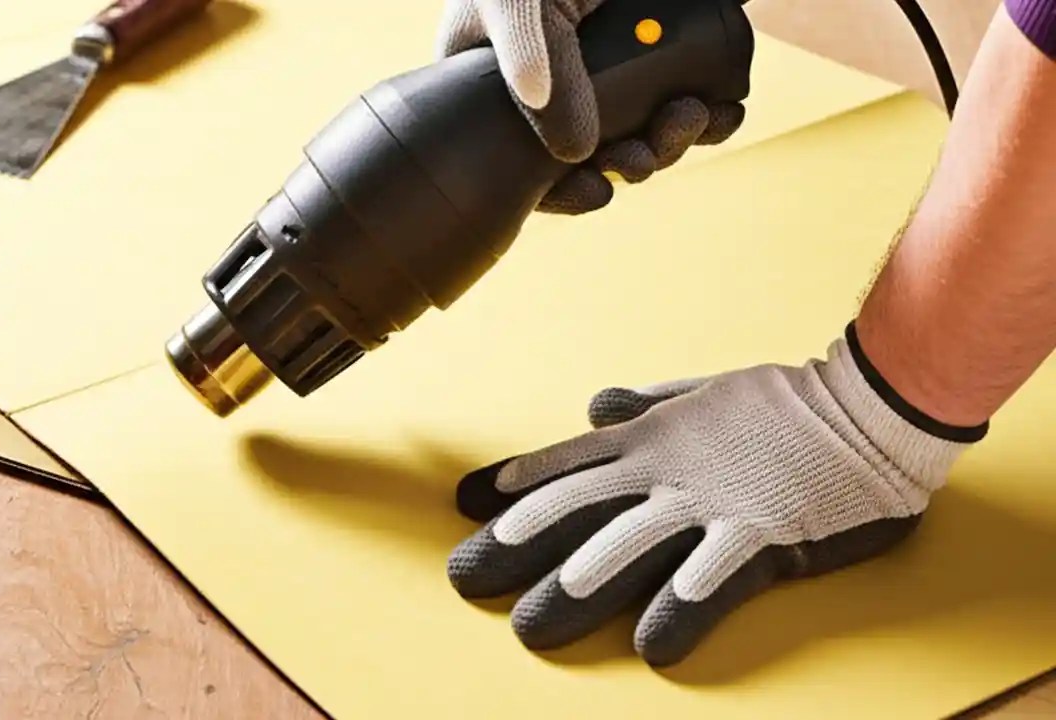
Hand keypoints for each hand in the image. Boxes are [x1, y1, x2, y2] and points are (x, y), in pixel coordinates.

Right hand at [435, 0, 744, 214]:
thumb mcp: (516, 3)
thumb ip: (529, 58)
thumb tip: (576, 151)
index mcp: (500, 89)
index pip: (525, 163)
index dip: (561, 191)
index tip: (596, 191)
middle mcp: (556, 88)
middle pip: (595, 153)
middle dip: (632, 160)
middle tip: (653, 151)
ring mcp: (609, 71)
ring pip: (642, 129)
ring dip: (672, 140)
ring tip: (693, 120)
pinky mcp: (656, 54)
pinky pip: (681, 96)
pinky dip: (706, 111)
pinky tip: (719, 111)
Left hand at [446, 324, 985, 665]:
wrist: (866, 406)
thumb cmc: (781, 405)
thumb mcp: (701, 394)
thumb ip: (644, 405)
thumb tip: (592, 406)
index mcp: (651, 439)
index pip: (567, 461)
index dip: (513, 482)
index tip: (464, 501)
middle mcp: (667, 470)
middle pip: (578, 508)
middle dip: (518, 545)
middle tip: (466, 575)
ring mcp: (713, 501)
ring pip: (634, 541)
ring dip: (582, 578)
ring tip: (535, 616)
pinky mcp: (763, 533)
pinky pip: (717, 571)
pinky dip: (686, 602)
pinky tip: (654, 639)